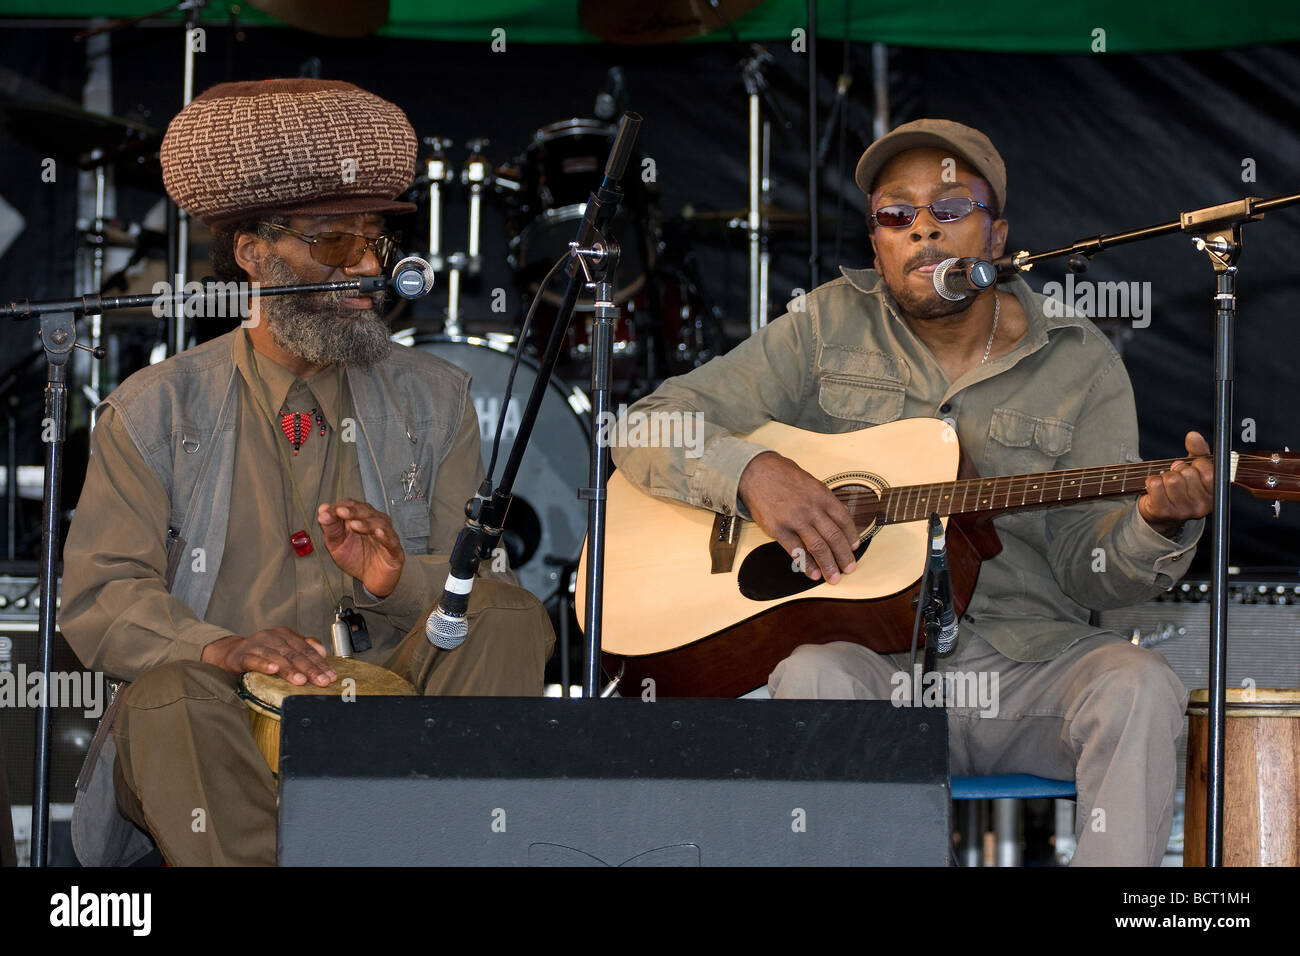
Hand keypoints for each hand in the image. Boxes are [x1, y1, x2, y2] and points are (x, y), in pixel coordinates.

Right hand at [201, 627, 336, 685]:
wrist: (230, 652)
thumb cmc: (261, 652)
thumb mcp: (284, 647)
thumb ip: (303, 647)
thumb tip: (323, 652)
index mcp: (285, 634)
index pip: (307, 649)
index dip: (320, 662)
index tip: (331, 675)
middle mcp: (272, 637)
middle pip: (295, 653)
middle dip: (311, 669)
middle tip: (322, 681)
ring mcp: (257, 645)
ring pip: (277, 657)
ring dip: (290, 669)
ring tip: (301, 680)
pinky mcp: (242, 656)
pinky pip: (254, 660)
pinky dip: (264, 665)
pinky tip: (273, 670)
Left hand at [317, 497, 404, 597]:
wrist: (372, 581)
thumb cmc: (357, 559)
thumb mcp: (337, 545)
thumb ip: (330, 529)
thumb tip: (323, 511)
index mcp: (360, 518)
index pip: (351, 505)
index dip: (339, 507)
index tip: (326, 511)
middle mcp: (374, 522)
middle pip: (366, 510)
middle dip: (352, 511)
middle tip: (340, 512)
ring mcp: (386, 535)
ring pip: (379, 523)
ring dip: (366, 523)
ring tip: (354, 525)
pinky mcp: (395, 550)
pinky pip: (392, 540)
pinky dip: (385, 536)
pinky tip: (378, 533)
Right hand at [737, 451, 858, 582]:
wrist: (756, 472)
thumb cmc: (783, 476)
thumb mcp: (811, 483)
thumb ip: (824, 501)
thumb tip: (837, 519)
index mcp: (823, 496)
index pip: (844, 520)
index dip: (852, 536)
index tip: (855, 547)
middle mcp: (812, 509)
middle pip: (834, 537)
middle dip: (844, 556)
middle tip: (849, 568)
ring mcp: (795, 520)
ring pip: (818, 547)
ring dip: (828, 565)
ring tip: (834, 577)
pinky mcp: (778, 529)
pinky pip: (796, 551)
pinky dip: (807, 565)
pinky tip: (813, 573)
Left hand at [1138, 431, 1214, 536]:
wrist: (1161, 514)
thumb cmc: (1180, 488)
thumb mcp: (1193, 468)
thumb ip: (1197, 451)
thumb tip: (1193, 436)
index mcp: (1213, 494)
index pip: (1209, 471)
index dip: (1196, 464)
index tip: (1190, 467)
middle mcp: (1201, 506)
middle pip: (1187, 473)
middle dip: (1177, 470)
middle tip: (1175, 477)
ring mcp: (1182, 511)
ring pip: (1171, 479)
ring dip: (1164, 476)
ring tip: (1165, 484)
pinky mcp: (1163, 512)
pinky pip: (1155, 484)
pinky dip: (1151, 481)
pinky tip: (1154, 489)